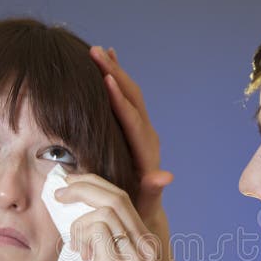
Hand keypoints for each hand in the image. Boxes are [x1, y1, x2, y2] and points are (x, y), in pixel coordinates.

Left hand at [54, 173, 158, 260]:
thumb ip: (99, 236)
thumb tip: (79, 204)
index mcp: (146, 243)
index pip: (123, 197)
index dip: (95, 184)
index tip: (70, 184)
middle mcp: (147, 247)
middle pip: (116, 197)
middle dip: (84, 186)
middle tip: (59, 191)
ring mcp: (137, 257)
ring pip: (105, 210)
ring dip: (78, 220)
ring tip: (72, 242)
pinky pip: (95, 228)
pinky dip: (79, 234)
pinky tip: (76, 253)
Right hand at [90, 46, 172, 222]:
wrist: (146, 210)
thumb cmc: (139, 210)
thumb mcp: (145, 202)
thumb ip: (154, 188)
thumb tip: (165, 177)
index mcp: (145, 149)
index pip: (132, 119)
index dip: (119, 99)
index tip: (105, 78)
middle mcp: (146, 135)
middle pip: (131, 97)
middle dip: (114, 73)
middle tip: (95, 51)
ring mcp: (141, 129)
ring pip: (129, 93)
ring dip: (115, 71)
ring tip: (98, 50)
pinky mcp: (135, 128)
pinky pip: (126, 99)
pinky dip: (117, 79)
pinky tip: (108, 62)